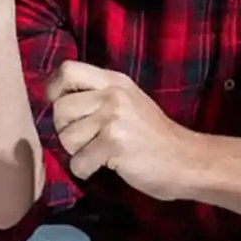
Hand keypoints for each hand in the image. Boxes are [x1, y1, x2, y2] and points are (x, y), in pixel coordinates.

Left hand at [46, 60, 202, 200]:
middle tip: (85, 140)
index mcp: (114, 81)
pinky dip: (86, 171)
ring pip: (66, 137)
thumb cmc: (153, 136)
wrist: (186, 160)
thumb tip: (56, 99)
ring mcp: (114, 119)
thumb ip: (98, 95)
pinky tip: (105, 166)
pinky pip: (78, 162)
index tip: (61, 107)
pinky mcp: (114, 145)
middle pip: (61, 108)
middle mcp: (113, 94)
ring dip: (77, 153)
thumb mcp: (128, 101)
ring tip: (99, 153)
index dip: (55, 89)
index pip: (68, 70)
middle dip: (65, 130)